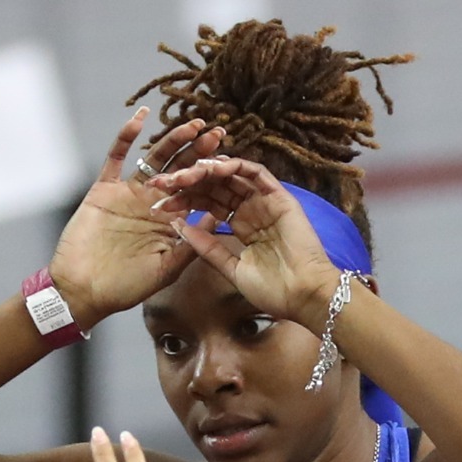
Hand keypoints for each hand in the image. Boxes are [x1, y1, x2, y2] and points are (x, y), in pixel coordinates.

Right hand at [48, 110, 227, 326]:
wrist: (84, 290)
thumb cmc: (125, 287)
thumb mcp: (166, 269)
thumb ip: (191, 244)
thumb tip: (218, 218)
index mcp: (169, 220)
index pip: (196, 192)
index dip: (212, 177)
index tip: (232, 161)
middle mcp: (152, 203)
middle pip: (180, 169)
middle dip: (199, 152)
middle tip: (218, 133)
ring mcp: (128, 193)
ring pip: (155, 159)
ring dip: (173, 140)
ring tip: (193, 125)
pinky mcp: (104, 189)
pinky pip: (116, 158)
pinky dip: (126, 138)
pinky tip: (140, 119)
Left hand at [152, 158, 341, 331]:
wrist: (302, 295)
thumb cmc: (271, 290)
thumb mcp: (230, 268)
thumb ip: (207, 248)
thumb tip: (179, 228)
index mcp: (241, 226)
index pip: (208, 205)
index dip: (184, 201)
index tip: (159, 203)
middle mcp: (251, 209)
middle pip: (216, 188)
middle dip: (188, 183)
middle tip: (162, 183)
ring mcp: (266, 201)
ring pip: (232, 176)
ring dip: (207, 171)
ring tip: (183, 173)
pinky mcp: (280, 196)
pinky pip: (256, 173)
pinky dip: (235, 166)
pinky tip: (213, 166)